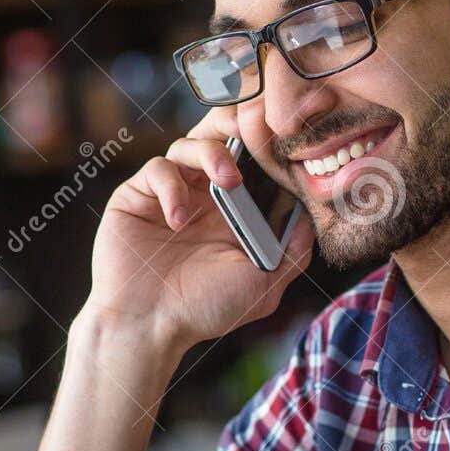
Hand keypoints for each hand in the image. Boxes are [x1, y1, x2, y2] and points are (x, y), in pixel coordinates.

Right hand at [85, 109, 312, 353]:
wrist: (148, 327)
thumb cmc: (204, 310)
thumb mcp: (262, 286)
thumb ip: (292, 253)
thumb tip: (312, 219)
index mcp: (233, 209)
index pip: (250, 158)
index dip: (263, 142)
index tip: (282, 136)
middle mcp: (201, 195)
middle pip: (217, 135)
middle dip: (234, 122)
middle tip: (250, 128)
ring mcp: (169, 193)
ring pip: (188, 144)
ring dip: (212, 153)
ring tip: (225, 181)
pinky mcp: (137, 196)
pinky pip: (157, 169)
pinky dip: (172, 187)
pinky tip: (179, 220)